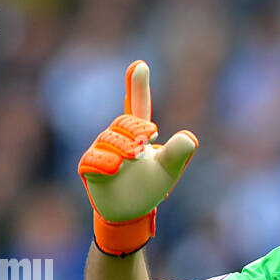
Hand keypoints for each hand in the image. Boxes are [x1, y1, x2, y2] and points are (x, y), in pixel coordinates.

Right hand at [78, 60, 197, 255]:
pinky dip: (104, 162)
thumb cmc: (149, 186)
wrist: (129, 213)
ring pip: (107, 140)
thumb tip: (190, 138)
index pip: (137, 106)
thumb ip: (177, 153)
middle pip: (123, 123)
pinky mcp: (89, 168)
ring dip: (121, 147)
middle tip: (148, 141)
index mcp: (137, 134)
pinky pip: (92, 160)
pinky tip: (115, 167)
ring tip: (130, 160)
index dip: (137, 87)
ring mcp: (101, 151)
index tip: (140, 66)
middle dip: (134, 130)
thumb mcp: (168, 170)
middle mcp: (117, 138)